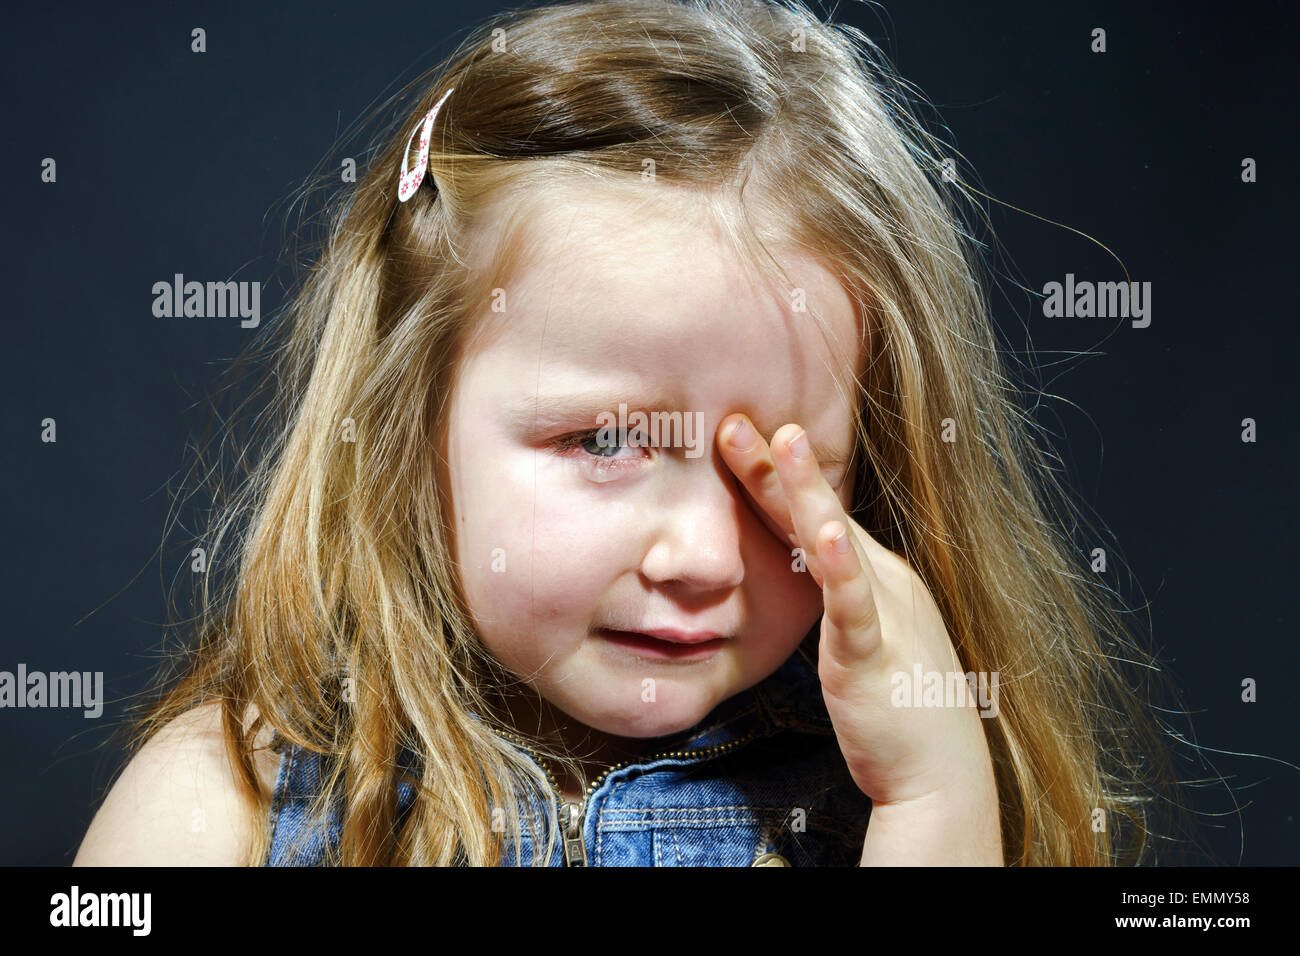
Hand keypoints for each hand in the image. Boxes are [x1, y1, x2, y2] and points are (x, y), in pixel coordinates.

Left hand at [716, 414, 999, 817]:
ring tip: (782, 439)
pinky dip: (838, 567)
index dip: (774, 477)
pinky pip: (854, 605)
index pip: (816, 516)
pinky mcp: (872, 654)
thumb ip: (834, 601)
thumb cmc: (898, 709)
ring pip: (835, 542)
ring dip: (806, 490)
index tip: (738, 436)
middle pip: (819, 513)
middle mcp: (884, 581)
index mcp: (878, 577)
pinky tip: (822, 532)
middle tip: (733, 419)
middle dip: (776, 464)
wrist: (940, 775)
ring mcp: (882, 613)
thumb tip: (798, 572)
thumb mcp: (861, 639)